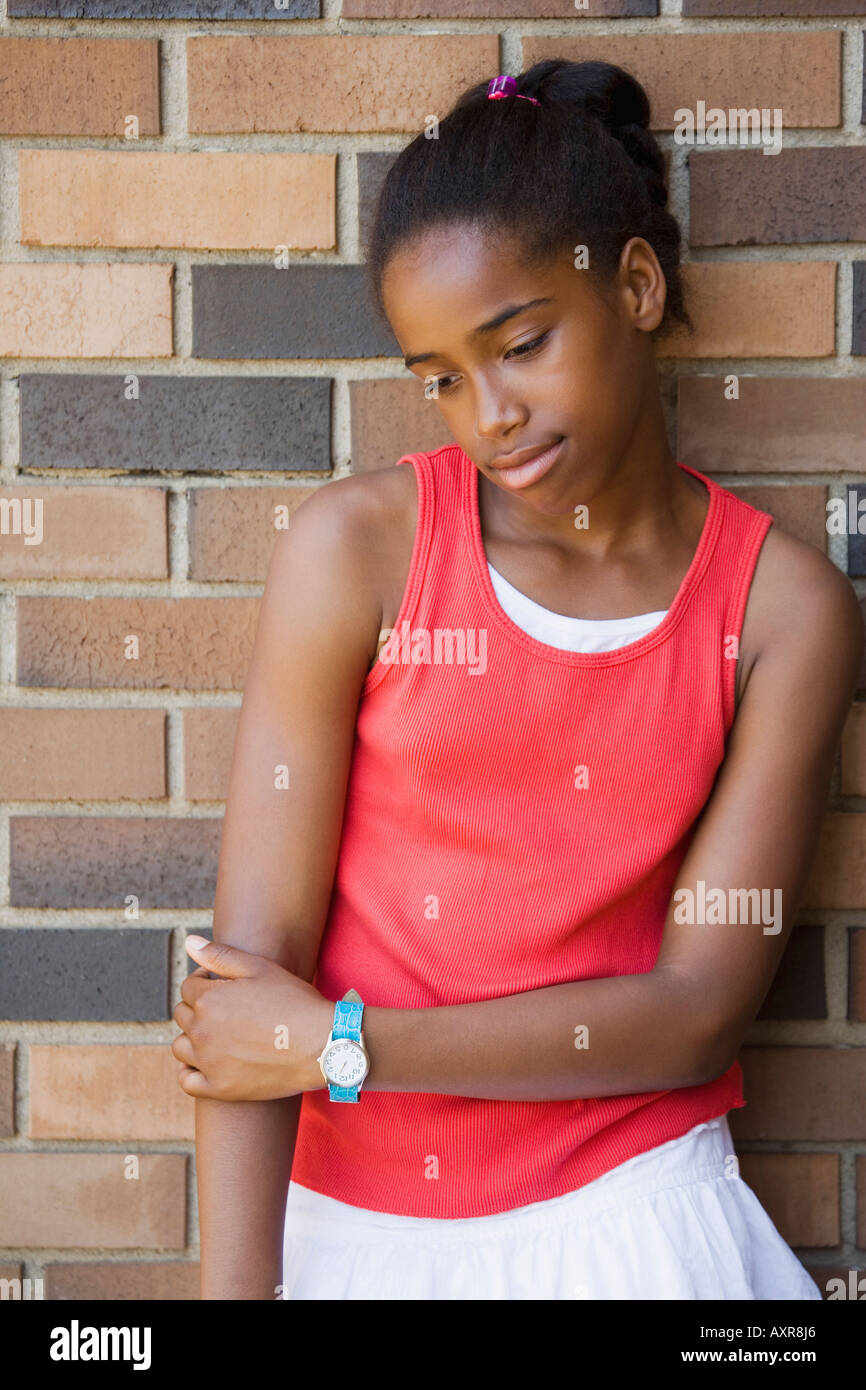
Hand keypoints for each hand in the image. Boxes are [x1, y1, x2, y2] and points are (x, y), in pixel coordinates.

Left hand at [171, 936, 332, 1100]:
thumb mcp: (259, 968)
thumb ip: (219, 954)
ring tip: (218, 1033)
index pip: (188, 987)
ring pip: (180, 1047)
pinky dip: (190, 1071)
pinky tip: (205, 1062)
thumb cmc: (294, 1001)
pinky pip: (187, 1081)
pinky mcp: (219, 1088)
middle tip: (227, 1008)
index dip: (205, 982)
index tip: (224, 985)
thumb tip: (188, 941)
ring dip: (193, 1037)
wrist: (323, 1044)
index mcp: (209, 999)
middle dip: (199, 1007)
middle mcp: (202, 1031)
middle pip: (182, 1015)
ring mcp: (209, 1062)